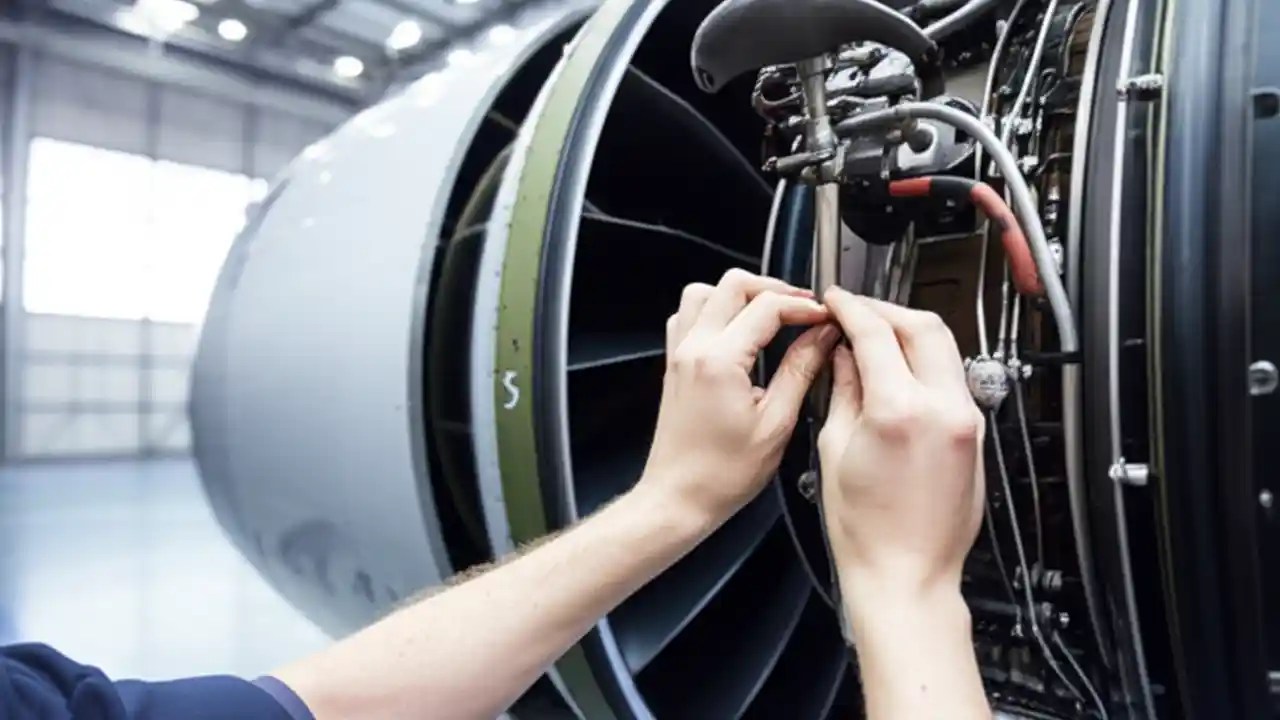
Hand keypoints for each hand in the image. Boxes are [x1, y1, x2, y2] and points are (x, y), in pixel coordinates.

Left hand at [639, 269, 840, 524]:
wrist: (678, 498)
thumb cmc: (722, 474)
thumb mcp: (777, 424)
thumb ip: (800, 371)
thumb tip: (822, 337)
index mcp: (720, 361)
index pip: (767, 307)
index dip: (803, 306)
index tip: (824, 318)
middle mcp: (694, 349)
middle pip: (733, 284)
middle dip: (773, 289)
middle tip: (803, 309)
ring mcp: (679, 355)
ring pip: (704, 292)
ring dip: (739, 295)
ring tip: (771, 314)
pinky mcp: (674, 366)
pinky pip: (687, 316)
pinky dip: (714, 311)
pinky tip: (737, 332)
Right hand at [817, 288, 984, 611]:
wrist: (906, 574)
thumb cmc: (866, 531)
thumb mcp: (836, 449)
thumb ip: (842, 389)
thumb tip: (842, 353)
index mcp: (900, 411)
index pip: (875, 333)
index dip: (850, 308)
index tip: (836, 299)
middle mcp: (943, 409)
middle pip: (921, 326)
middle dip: (884, 309)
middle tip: (855, 310)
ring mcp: (966, 420)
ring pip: (944, 347)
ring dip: (909, 331)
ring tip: (875, 337)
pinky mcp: (975, 434)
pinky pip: (952, 377)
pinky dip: (925, 361)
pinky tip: (898, 370)